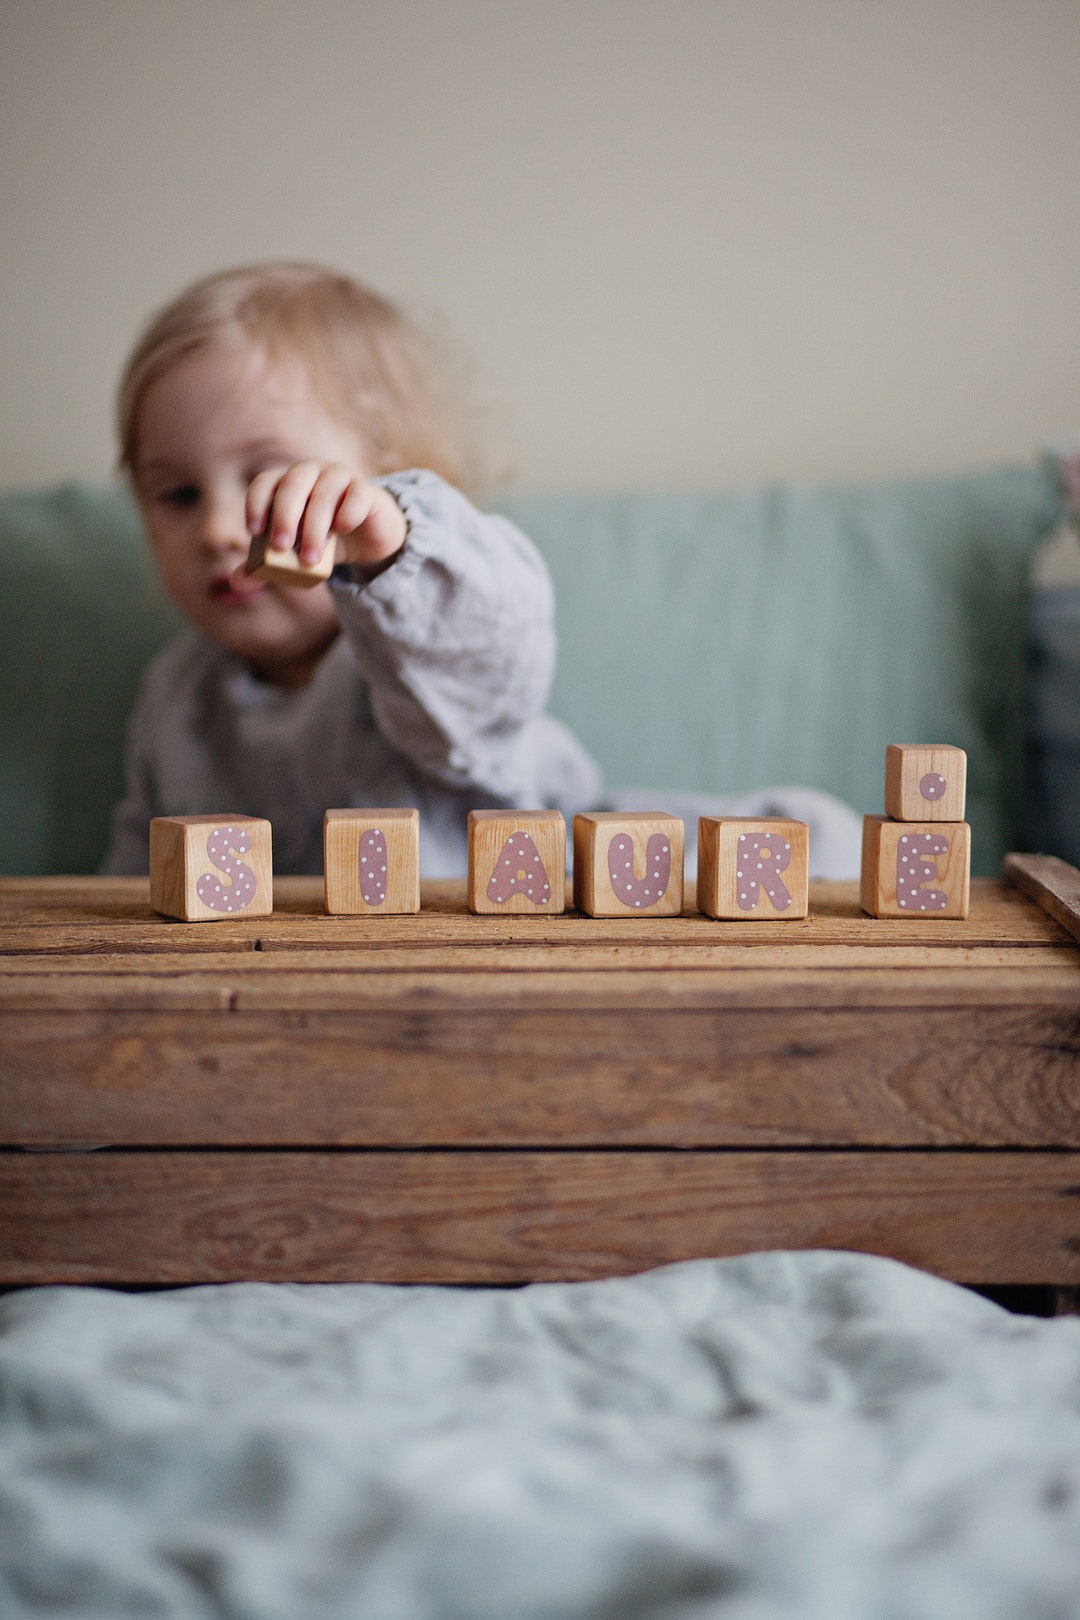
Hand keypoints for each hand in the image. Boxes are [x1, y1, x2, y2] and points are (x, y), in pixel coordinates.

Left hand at [245, 462, 406, 574]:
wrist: (366, 541)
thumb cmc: (322, 541)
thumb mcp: (292, 557)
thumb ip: (265, 568)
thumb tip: (236, 582)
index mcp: (286, 484)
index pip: (265, 483)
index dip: (257, 504)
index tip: (254, 531)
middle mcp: (311, 473)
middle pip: (292, 484)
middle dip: (284, 516)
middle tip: (282, 547)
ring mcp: (340, 478)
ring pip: (324, 492)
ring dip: (315, 527)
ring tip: (311, 559)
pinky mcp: (366, 491)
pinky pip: (356, 494)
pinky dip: (347, 513)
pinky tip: (341, 530)